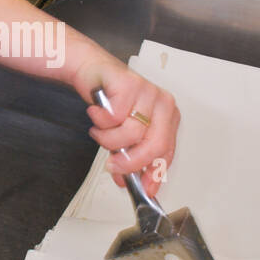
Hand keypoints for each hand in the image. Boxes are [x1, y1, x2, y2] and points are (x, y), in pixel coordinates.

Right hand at [75, 57, 179, 198]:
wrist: (92, 72)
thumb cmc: (110, 100)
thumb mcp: (124, 132)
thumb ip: (129, 155)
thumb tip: (126, 179)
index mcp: (167, 117)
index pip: (167, 152)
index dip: (154, 173)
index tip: (144, 188)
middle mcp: (163, 104)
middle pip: (155, 145)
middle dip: (130, 162)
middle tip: (113, 165)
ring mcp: (149, 92)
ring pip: (131, 133)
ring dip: (107, 138)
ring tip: (100, 130)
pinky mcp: (130, 84)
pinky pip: (114, 116)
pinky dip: (100, 120)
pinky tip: (97, 111)